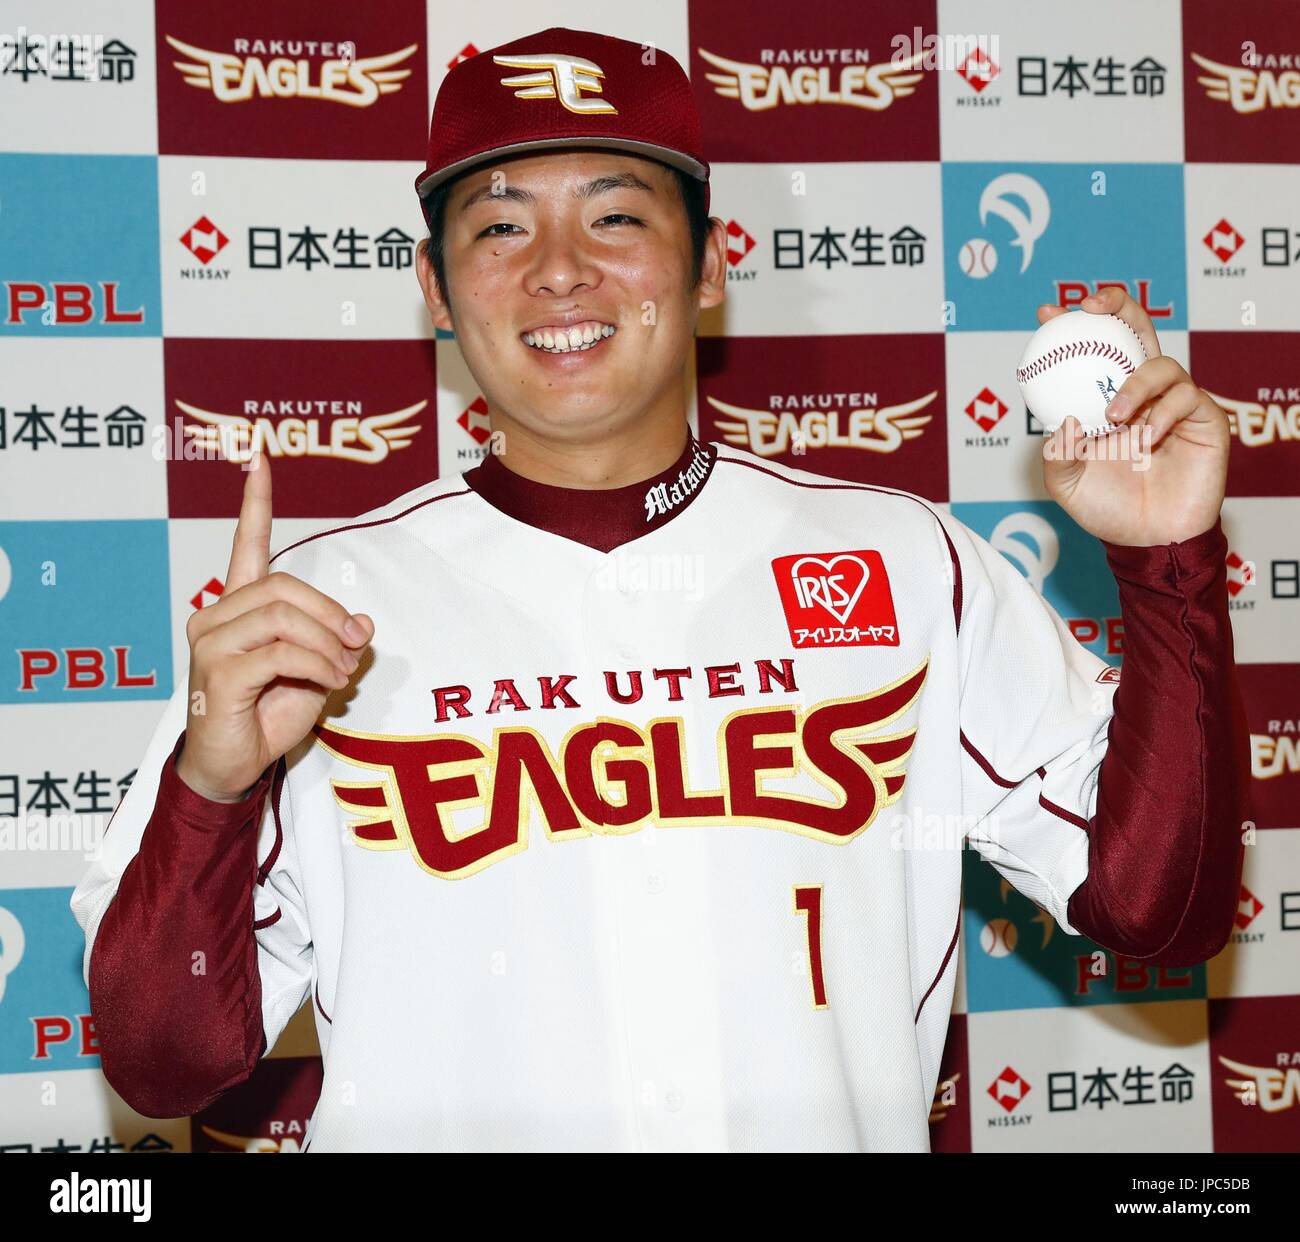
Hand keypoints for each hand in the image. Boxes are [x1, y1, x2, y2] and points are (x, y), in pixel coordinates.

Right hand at [175, 451, 374, 801]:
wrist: (234, 766)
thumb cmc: (270, 714)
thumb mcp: (319, 671)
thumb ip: (339, 641)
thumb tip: (363, 623)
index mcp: (239, 607)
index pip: (247, 544)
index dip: (256, 502)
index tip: (260, 458)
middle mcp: (217, 615)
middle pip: (285, 587)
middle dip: (332, 613)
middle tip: (357, 644)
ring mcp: (211, 642)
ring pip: (284, 616)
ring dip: (328, 642)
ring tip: (342, 670)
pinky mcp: (217, 671)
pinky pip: (280, 651)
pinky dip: (317, 662)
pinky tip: (331, 680)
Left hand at [1036, 287, 1230, 545]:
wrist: (1148, 540)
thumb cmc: (1107, 508)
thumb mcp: (1065, 483)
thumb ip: (1057, 453)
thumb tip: (1061, 421)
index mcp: (1103, 398)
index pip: (1091, 349)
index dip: (1073, 325)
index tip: (1046, 314)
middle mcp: (1140, 393)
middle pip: (1135, 331)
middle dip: (1116, 306)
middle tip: (1090, 307)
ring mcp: (1173, 403)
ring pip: (1161, 363)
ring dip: (1135, 382)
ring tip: (1115, 415)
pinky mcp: (1204, 419)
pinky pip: (1187, 398)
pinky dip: (1163, 413)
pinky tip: (1146, 438)